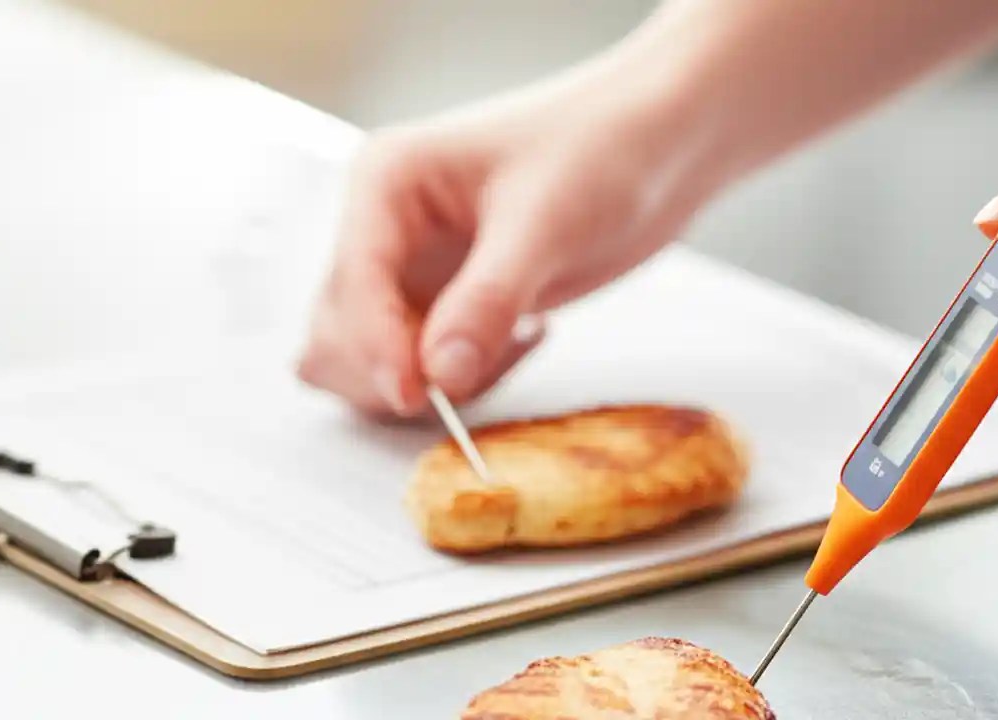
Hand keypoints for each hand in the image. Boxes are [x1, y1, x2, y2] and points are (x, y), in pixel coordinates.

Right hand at [295, 53, 717, 417]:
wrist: (660, 145)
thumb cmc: (603, 148)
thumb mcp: (545, 222)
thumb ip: (487, 300)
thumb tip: (441, 374)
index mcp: (387, 182)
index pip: (351, 283)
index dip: (376, 346)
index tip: (419, 394)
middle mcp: (385, 228)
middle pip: (338, 333)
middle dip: (396, 370)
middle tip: (477, 370)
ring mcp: (414, 270)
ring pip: (371, 361)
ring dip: (427, 382)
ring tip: (511, 341)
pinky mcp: (448, 303)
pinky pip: (425, 367)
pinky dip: (462, 378)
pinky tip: (523, 337)